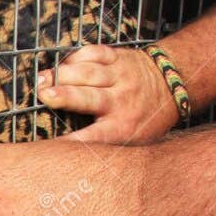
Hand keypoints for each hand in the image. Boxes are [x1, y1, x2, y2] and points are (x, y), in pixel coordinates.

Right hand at [38, 43, 179, 143]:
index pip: (93, 137)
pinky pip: (95, 52)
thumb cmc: (146, 119)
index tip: (49, 146)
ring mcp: (121, 75)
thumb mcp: (135, 141)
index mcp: (124, 126)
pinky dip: (76, 57)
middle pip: (89, 97)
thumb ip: (108, 147)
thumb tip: (74, 163)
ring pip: (88, 72)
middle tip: (43, 95)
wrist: (173, 84)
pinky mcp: (119, 57)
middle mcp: (122, 100)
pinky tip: (63, 64)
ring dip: (62, 73)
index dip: (70, 142)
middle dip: (64, 95)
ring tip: (42, 79)